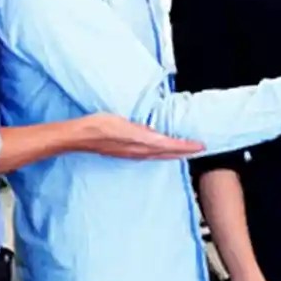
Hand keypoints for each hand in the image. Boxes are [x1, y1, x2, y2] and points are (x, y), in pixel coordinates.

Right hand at [80, 113, 204, 158]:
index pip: (170, 147)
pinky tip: (161, 150)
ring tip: (185, 151)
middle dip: (185, 152)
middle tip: (199, 150)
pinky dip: (162, 152)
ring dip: (175, 153)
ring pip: (161, 155)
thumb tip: (162, 139)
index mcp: (141, 145)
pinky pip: (151, 153)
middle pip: (168, 154)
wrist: (80, 135)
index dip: (187, 147)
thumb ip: (143, 133)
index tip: (201, 146)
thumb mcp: (123, 126)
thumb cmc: (99, 128)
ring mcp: (133, 152)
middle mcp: (140, 151)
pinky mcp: (127, 150)